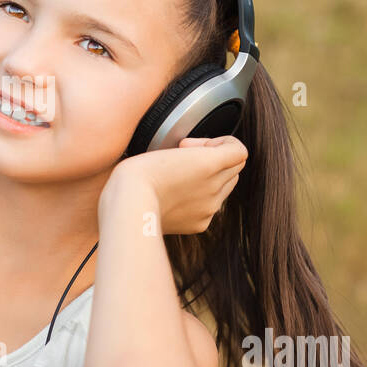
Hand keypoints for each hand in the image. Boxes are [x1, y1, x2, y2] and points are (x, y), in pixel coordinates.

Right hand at [102, 136, 248, 234]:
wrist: (128, 208)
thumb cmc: (139, 174)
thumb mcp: (166, 147)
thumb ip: (196, 148)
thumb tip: (205, 153)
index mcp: (209, 163)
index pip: (239, 150)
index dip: (217, 142)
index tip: (193, 146)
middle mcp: (215, 186)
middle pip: (234, 167)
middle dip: (215, 159)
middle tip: (185, 159)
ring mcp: (209, 207)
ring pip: (225, 187)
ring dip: (209, 179)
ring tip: (179, 178)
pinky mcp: (200, 224)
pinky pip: (211, 207)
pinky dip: (200, 199)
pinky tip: (176, 196)